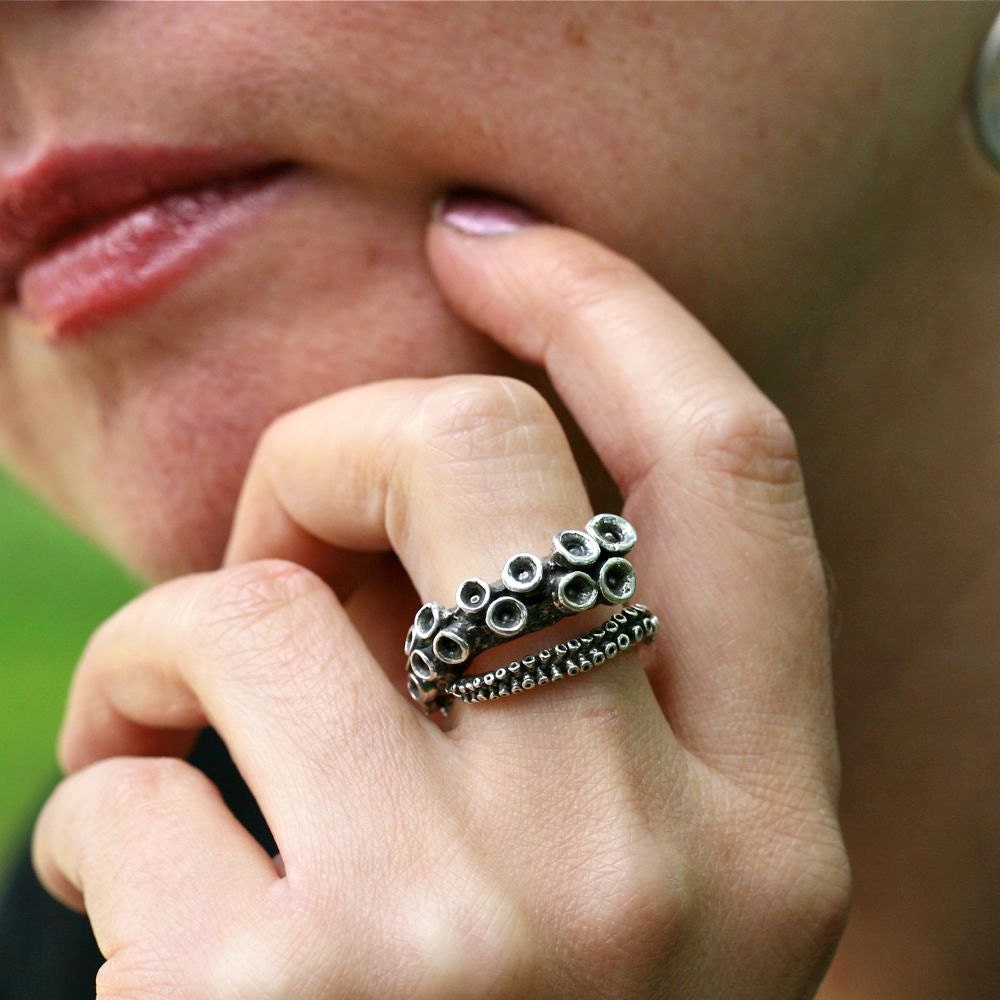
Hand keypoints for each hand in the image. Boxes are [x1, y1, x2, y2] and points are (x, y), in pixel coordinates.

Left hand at [33, 199, 849, 997]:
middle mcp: (649, 878)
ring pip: (256, 604)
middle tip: (286, 519)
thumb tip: (416, 513)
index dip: (612, 311)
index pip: (731, 469)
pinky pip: (130, 767)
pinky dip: (103, 783)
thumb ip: (576, 700)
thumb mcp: (623, 889)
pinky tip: (139, 885)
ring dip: (173, 635)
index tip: (494, 239)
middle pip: (487, 460)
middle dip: (344, 434)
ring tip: (170, 734)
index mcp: (772, 831)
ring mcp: (462, 950)